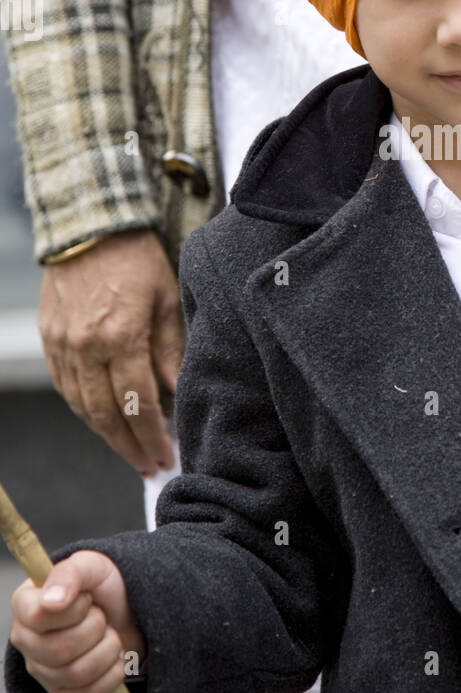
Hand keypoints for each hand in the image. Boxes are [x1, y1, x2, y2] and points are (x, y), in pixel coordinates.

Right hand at [9, 551, 145, 692]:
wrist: (128, 612)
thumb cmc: (104, 586)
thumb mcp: (92, 566)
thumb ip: (69, 573)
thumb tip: (51, 600)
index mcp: (25, 604)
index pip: (38, 616)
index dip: (73, 609)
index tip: (88, 598)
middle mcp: (26, 639)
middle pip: (58, 650)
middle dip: (95, 629)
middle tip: (102, 616)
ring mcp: (41, 669)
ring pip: (76, 674)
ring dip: (108, 650)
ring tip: (110, 635)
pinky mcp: (61, 692)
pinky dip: (112, 675)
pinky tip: (116, 658)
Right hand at [38, 229, 183, 474]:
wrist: (91, 225)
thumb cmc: (138, 259)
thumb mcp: (168, 299)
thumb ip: (172, 350)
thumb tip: (178, 392)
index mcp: (122, 336)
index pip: (139, 403)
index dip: (152, 435)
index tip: (166, 456)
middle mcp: (87, 346)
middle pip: (107, 414)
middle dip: (129, 446)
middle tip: (149, 466)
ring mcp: (63, 345)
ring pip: (82, 406)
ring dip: (106, 434)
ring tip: (130, 449)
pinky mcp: (50, 339)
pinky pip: (65, 387)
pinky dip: (84, 409)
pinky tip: (103, 419)